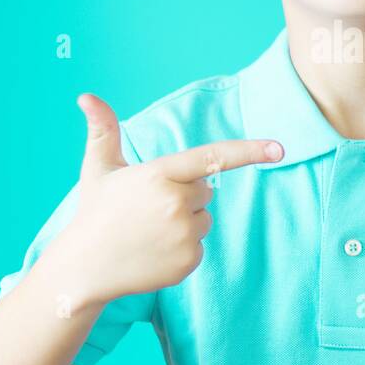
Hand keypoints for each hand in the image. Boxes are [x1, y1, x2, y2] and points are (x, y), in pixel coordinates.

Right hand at [54, 92, 283, 305]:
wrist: (84, 269)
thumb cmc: (95, 213)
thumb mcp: (98, 168)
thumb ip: (103, 130)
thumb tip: (86, 96)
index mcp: (160, 174)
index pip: (213, 157)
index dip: (249, 151)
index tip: (280, 148)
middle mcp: (176, 203)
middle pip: (205, 191)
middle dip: (184, 195)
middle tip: (148, 209)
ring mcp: (184, 234)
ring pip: (204, 219)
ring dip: (184, 222)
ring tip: (149, 232)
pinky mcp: (188, 260)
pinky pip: (200, 246)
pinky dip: (182, 248)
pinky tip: (154, 252)